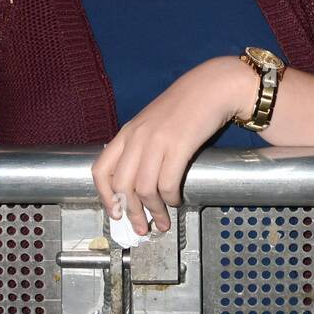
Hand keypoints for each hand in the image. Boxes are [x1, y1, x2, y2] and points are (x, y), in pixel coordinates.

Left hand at [92, 57, 256, 236]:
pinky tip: (177, 200)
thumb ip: (140, 146)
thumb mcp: (152, 123)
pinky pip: (167, 183)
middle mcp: (137, 137)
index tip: (115, 213)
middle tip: (141, 227)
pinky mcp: (178, 146)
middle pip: (122, 186)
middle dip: (131, 213)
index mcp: (127, 132)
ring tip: (163, 220)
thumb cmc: (185, 105)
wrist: (211, 86)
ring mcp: (156, 141)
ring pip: (144, 189)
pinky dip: (171, 199)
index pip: (101, 170)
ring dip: (154, 211)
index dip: (105, 197)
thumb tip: (135, 182)